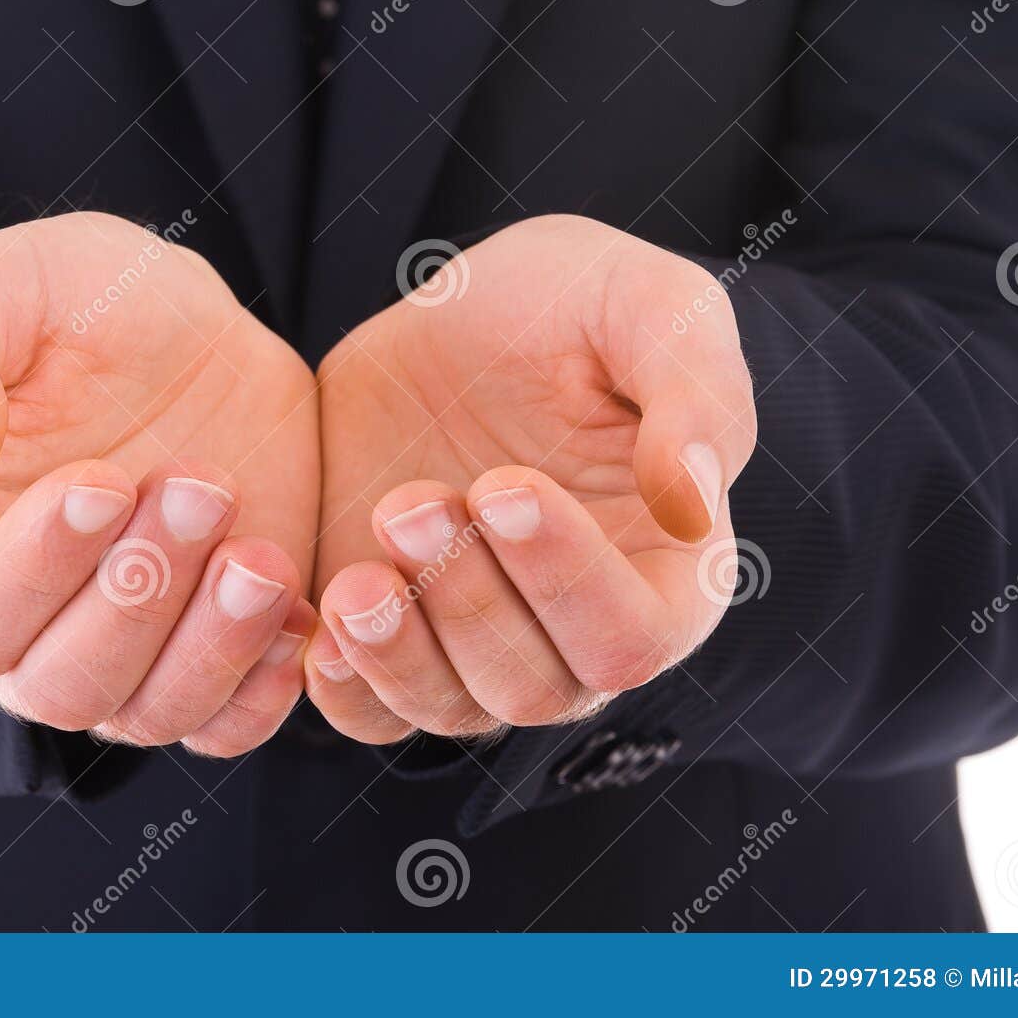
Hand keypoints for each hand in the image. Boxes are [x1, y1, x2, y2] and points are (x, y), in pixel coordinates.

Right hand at [0, 212, 319, 757]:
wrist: (192, 332)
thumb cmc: (78, 303)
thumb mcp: (1, 285)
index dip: (33, 567)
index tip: (104, 479)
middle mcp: (19, 630)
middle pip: (61, 686)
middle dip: (139, 596)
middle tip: (202, 487)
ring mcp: (118, 654)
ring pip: (147, 713)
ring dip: (209, 645)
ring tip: (258, 553)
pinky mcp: (205, 655)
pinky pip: (223, 726)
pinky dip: (259, 694)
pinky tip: (294, 621)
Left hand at [307, 215, 756, 741]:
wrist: (449, 317)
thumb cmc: (570, 303)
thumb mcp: (646, 304)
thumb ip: (696, 391)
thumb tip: (693, 503)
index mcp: (666, 573)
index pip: (632, 637)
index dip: (568, 579)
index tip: (503, 482)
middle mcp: (576, 633)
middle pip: (533, 686)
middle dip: (465, 599)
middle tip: (410, 500)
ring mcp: (478, 647)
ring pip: (449, 706)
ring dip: (397, 648)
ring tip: (358, 571)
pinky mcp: (392, 639)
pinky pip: (372, 714)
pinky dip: (344, 687)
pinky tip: (320, 620)